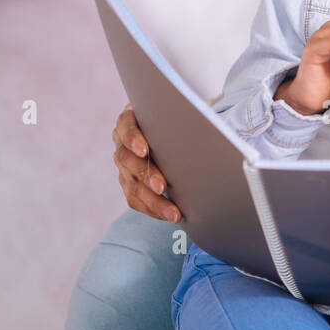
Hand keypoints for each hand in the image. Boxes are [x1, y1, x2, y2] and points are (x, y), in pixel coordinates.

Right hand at [112, 103, 179, 222]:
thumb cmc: (173, 120)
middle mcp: (122, 142)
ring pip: (132, 185)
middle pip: (127, 160)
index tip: (144, 150)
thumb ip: (181, 118)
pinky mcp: (127, 182)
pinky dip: (152, 209)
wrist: (167, 130)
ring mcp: (123, 164)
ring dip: (153, 201)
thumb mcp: (174, 114)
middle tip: (162, 187)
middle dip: (146, 174)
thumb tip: (208, 130)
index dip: (133, 138)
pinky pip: (134, 199)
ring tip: (173, 213)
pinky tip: (167, 215)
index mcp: (130, 119)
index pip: (127, 126)